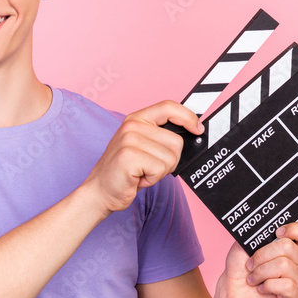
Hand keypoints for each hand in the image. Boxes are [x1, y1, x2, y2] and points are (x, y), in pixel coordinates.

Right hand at [80, 100, 202, 214]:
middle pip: (176, 141)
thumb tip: (193, 132)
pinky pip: (160, 168)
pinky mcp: (129, 155)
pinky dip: (153, 179)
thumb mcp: (142, 146)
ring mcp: (129, 139)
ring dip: (160, 172)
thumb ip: (161, 136)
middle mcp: (132, 125)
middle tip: (149, 166)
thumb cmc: (125, 171)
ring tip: (141, 172)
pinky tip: (137, 178)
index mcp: (137, 118)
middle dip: (169, 160)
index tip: (197, 129)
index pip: (169, 107)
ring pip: (171, 157)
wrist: (100, 191)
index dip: (188, 116)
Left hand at [216, 222, 297, 297]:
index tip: (277, 232)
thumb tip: (273, 224)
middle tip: (251, 264)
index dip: (297, 229)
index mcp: (294, 247)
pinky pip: (287, 285)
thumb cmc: (240, 266)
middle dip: (262, 255)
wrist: (230, 291)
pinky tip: (262, 289)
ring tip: (253, 278)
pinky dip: (267, 286)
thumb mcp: (247, 242)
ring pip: (284, 265)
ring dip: (260, 271)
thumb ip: (261, 231)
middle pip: (289, 247)